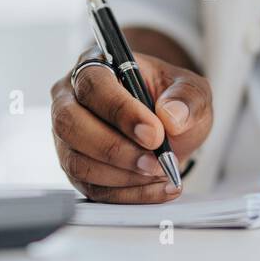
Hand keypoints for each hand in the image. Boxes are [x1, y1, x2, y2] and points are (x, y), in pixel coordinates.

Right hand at [51, 49, 212, 202]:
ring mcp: (68, 137)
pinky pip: (90, 188)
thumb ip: (187, 97)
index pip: (93, 85)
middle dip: (115, 149)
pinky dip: (127, 194)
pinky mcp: (75, 168)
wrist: (168, 126)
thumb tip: (172, 116)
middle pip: (70, 124)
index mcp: (95, 65)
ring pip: (76, 161)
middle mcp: (70, 99)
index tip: (154, 134)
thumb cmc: (170, 100)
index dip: (121, 111)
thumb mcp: (191, 90)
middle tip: (156, 162)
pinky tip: (158, 189)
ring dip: (122, 175)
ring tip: (161, 173)